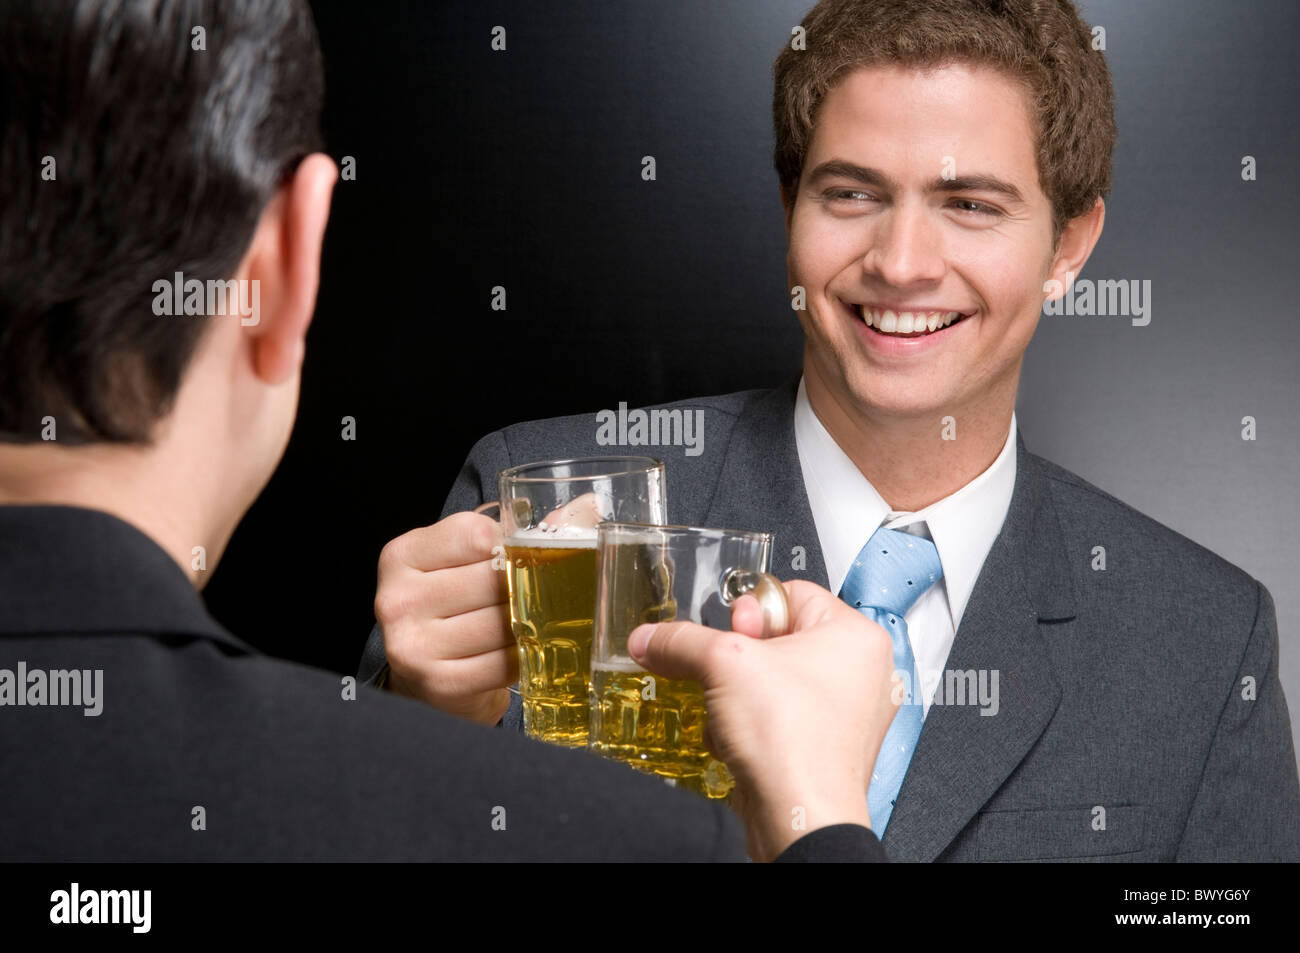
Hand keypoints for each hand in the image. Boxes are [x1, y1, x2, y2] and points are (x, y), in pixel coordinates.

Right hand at [375, 512, 513, 723]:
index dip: (508, 545)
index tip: (513, 557)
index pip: (475, 534)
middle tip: (533, 592)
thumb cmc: (449, 604)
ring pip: (501, 623)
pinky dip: (522, 656)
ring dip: (526, 623)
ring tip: (525, 622)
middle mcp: (399, 600)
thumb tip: (567, 520)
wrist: (423, 671)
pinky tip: (518, 650)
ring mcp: (414, 646)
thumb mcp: (460, 556)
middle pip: (491, 580)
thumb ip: (504, 534)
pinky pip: (504, 663)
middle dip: (522, 585)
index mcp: (402, 555)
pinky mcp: (439, 684)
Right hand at [628, 579, 897, 861]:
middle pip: (778, 639)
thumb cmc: (794, 744)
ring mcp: (847, 714)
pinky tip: (741, 742)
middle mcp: (862, 673)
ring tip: (736, 715)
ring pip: (772, 682)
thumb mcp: (722, 664)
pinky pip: (777, 719)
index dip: (749, 611)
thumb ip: (681, 641)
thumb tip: (651, 638)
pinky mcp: (826, 748)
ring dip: (738, 697)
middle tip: (729, 674)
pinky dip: (750, 728)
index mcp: (856, 636)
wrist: (798, 819)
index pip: (789, 593)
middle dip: (739, 661)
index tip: (731, 631)